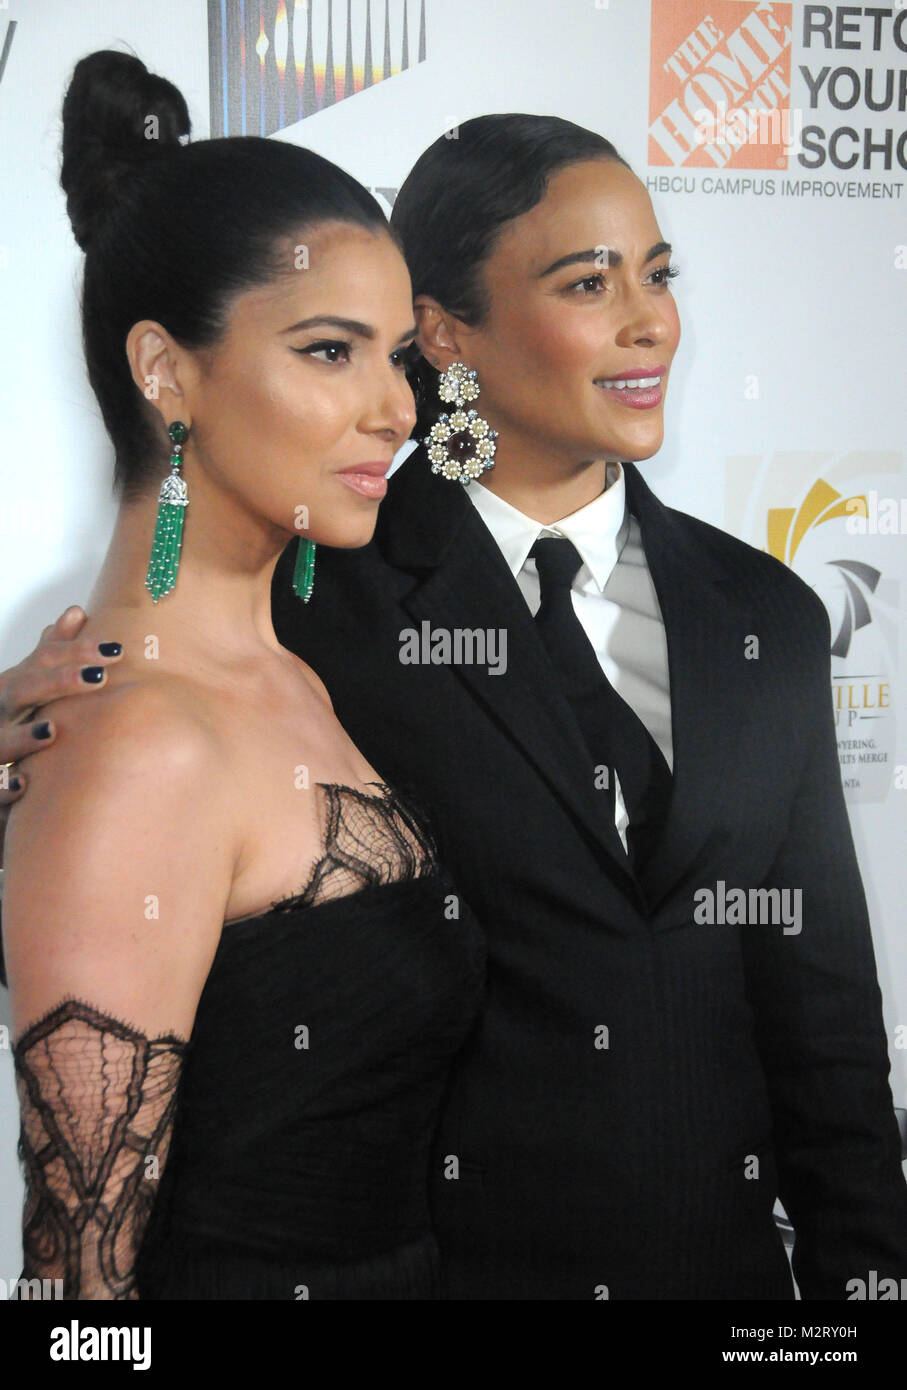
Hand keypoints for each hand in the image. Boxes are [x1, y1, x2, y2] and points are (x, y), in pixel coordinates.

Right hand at [0, 605, 122, 824]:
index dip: (75, 652)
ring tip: (52, 730)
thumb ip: (49, 654)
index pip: (41, 661)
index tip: (115, 649)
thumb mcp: (28, 686)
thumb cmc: (11, 725)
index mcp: (12, 688)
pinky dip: (4, 786)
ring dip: (23, 737)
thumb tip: (76, 612)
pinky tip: (24, 783)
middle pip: (21, 690)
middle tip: (97, 677)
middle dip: (56, 682)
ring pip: (0, 741)